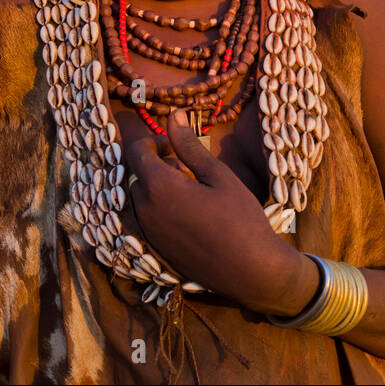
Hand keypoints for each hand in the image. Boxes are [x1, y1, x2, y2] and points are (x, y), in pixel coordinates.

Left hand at [123, 110, 315, 314]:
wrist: (248, 270)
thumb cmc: (240, 217)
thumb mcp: (218, 175)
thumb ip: (190, 145)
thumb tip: (174, 115)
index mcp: (159, 187)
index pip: (135, 152)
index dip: (154, 142)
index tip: (176, 146)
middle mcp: (145, 210)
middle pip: (137, 175)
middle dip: (158, 166)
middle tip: (190, 171)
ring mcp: (148, 232)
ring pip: (141, 197)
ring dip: (159, 188)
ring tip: (192, 193)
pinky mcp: (154, 248)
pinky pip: (147, 218)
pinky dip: (161, 209)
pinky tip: (190, 215)